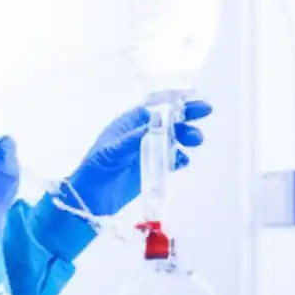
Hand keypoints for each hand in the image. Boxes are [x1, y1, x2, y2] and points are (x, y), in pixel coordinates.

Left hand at [66, 101, 211, 216]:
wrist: (89, 199)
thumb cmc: (95, 169)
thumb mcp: (113, 150)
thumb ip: (136, 138)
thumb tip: (160, 126)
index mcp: (128, 124)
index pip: (154, 106)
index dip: (173, 100)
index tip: (193, 95)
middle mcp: (140, 135)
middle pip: (169, 120)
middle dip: (187, 115)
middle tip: (205, 111)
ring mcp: (147, 151)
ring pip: (174, 139)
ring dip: (187, 136)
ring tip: (195, 140)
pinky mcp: (152, 168)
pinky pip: (171, 159)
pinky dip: (180, 158)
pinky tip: (182, 160)